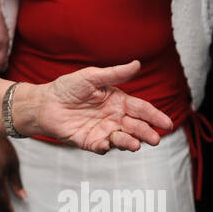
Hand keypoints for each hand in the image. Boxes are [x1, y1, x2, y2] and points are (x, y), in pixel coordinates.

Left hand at [28, 60, 173, 153]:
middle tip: (155, 139)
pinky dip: (106, 147)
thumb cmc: (68, 88)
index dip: (154, 116)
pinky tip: (107, 144)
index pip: (141, 109)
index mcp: (118, 101)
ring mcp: (103, 131)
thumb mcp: (92, 77)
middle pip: (136, 126)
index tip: (167, 123)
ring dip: (131, 142)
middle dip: (147, 133)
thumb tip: (137, 64)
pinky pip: (102, 147)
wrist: (45, 103)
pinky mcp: (90, 141)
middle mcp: (114, 118)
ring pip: (123, 139)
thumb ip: (115, 74)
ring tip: (137, 145)